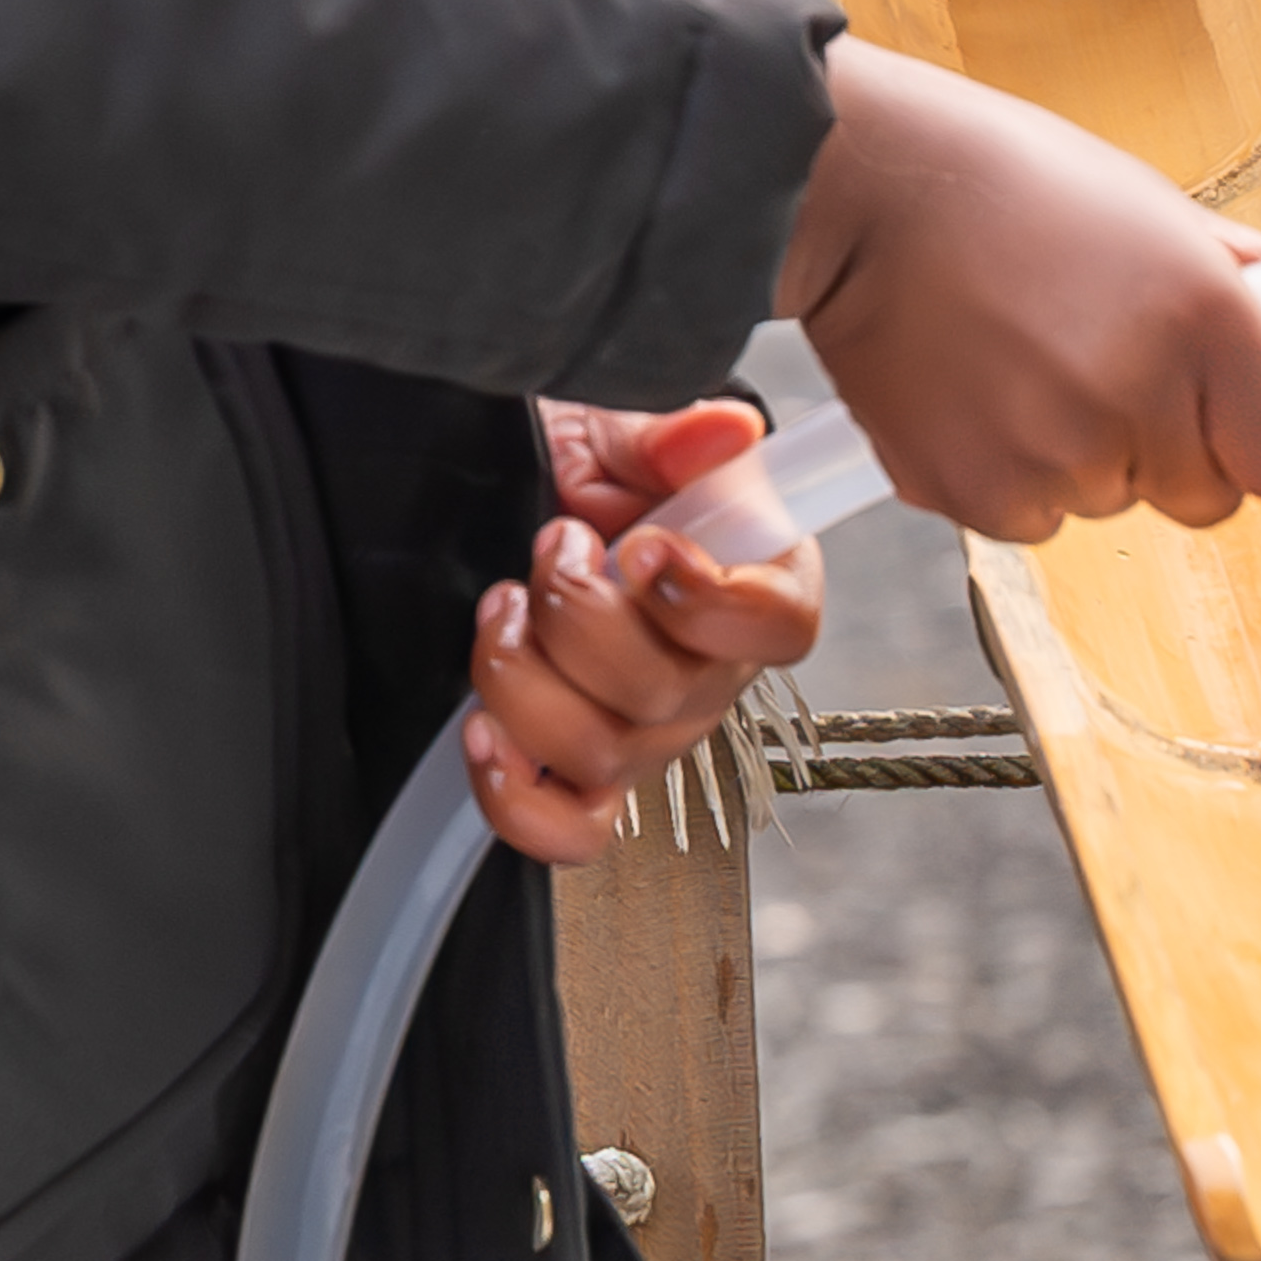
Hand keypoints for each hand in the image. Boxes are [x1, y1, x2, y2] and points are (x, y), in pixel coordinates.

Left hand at [461, 395, 830, 867]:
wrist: (517, 506)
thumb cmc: (585, 473)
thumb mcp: (619, 432)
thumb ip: (670, 437)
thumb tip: (723, 432)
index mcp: (753, 587)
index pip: (778, 630)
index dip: (712, 603)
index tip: (642, 548)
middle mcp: (711, 676)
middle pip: (668, 696)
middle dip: (579, 617)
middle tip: (551, 547)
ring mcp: (648, 735)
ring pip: (604, 754)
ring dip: (526, 678)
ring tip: (502, 608)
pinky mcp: (580, 776)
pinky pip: (569, 829)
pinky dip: (515, 795)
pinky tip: (482, 730)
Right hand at [774, 43, 1260, 540]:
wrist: (862, 187)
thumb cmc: (1011, 186)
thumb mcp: (1161, 214)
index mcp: (1206, 319)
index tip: (1240, 412)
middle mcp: (1137, 394)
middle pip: (1206, 495)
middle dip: (1174, 442)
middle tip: (1109, 355)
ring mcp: (1052, 451)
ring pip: (1112, 502)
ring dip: (1085, 451)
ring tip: (1027, 350)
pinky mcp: (973, 490)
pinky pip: (1030, 516)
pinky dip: (1010, 470)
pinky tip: (980, 388)